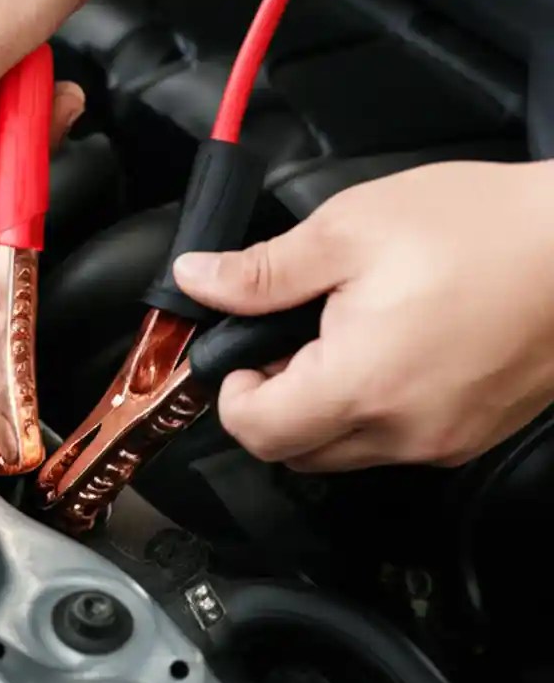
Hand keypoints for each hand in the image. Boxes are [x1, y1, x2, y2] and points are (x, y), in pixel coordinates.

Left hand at [174, 160, 553, 471]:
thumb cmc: (486, 230)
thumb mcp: (350, 231)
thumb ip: (261, 271)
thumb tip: (197, 281)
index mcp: (361, 386)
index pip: (256, 432)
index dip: (232, 391)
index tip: (242, 349)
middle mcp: (403, 432)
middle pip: (294, 451)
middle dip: (273, 401)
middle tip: (290, 335)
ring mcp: (443, 441)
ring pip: (343, 452)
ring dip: (321, 408)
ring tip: (345, 336)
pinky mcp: (472, 435)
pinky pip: (394, 443)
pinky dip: (372, 410)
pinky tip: (392, 350)